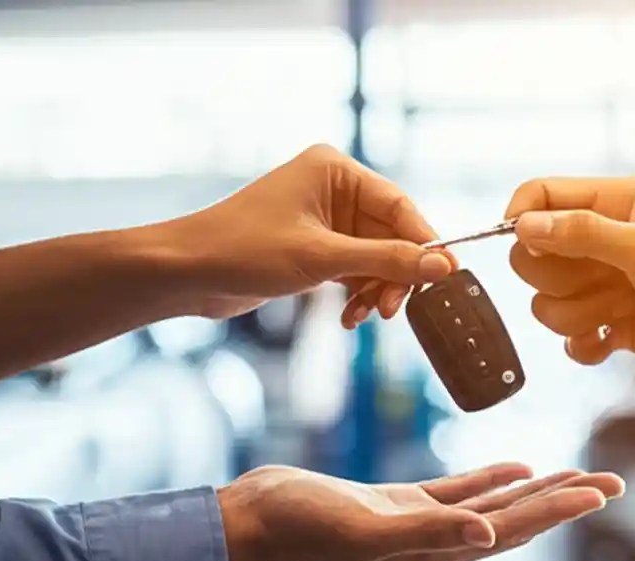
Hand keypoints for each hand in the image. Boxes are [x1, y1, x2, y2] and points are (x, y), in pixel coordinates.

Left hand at [162, 143, 451, 319]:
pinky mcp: (313, 247)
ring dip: (376, 289)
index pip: (399, 205)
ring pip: (374, 257)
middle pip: (390, 234)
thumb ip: (385, 261)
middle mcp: (332, 189)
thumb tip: (441, 267)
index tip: (446, 275)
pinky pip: (354, 269)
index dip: (425, 242)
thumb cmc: (243, 249)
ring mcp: (323, 219)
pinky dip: (357, 293)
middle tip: (394, 308)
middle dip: (395, 274)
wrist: (187, 272)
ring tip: (367, 315)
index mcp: (335, 170)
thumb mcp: (322, 258)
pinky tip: (350, 316)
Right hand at [217, 463, 623, 560]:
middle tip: (612, 482)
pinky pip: (460, 490)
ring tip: (579, 474)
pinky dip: (492, 478)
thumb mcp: (365, 528)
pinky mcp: (401, 505)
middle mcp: (437, 546)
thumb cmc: (302, 525)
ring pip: (495, 505)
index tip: (600, 491)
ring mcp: (421, 525)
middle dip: (565, 501)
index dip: (557, 510)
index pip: (512, 530)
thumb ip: (428, 531)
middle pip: (517, 521)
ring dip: (537, 490)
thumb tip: (488, 532)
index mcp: (434, 555)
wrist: (257, 517)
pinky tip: (517, 467)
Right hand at [505, 176, 634, 393]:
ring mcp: (608, 284)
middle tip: (596, 284)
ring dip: (572, 315)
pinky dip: (582, 344)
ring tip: (614, 314)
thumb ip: (582, 234)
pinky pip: (569, 336)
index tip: (521, 244)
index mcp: (618, 203)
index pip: (544, 195)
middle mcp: (608, 240)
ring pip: (547, 300)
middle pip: (535, 254)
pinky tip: (611, 341)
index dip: (522, 219)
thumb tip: (523, 225)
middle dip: (554, 278)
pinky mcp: (614, 324)